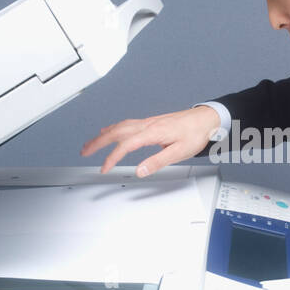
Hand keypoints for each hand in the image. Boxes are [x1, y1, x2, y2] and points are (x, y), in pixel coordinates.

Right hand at [80, 106, 221, 177]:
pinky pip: (126, 124)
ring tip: (91, 143)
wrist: (206, 119)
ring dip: (103, 135)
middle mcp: (147, 125)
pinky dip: (113, 128)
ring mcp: (148, 122)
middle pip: (115, 132)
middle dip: (97, 142)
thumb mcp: (179, 152)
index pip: (125, 145)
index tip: (104, 168)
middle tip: (83, 151)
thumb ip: (157, 162)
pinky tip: (110, 131)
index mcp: (152, 132)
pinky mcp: (151, 122)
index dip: (112, 157)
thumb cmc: (195, 134)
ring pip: (119, 126)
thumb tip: (140, 170)